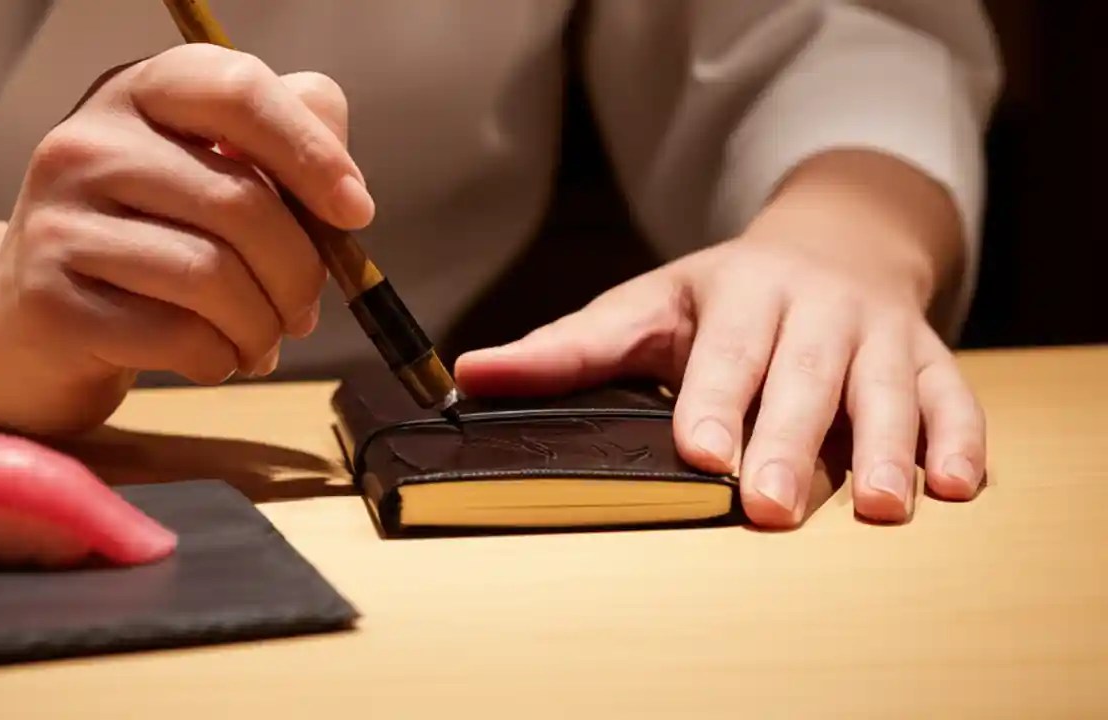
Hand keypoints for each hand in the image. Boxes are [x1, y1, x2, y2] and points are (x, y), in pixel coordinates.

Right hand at [0, 44, 371, 431]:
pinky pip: (179, 336)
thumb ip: (282, 157)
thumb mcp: (205, 179)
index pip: (239, 92)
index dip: (313, 153)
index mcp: (140, 93)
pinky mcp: (50, 300)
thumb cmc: (142, 245)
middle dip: (300, 273)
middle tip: (303, 311)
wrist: (20, 322)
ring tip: (259, 341)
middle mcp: (88, 142)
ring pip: (214, 276)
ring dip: (262, 326)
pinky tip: (213, 359)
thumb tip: (345, 190)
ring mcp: (59, 220)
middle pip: (242, 200)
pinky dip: (220, 360)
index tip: (356, 212)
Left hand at [455, 150, 985, 527]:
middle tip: (770, 506)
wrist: (834, 243)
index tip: (698, 451)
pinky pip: (951, 397)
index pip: (724, 352)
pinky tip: (955, 488)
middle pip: (804, 377)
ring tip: (879, 508)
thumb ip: (569, 349)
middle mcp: (813, 309)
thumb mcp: (647, 307)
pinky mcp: (928, 358)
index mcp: (739, 293)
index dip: (713, 401)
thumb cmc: (727, 295)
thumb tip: (472, 374)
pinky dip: (958, 440)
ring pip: (885, 391)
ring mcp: (877, 333)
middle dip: (788, 441)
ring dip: (885, 450)